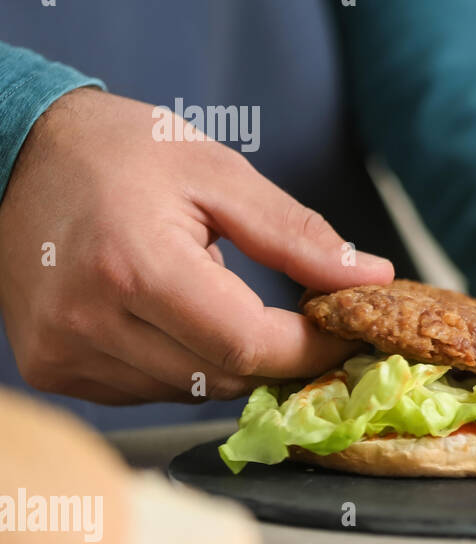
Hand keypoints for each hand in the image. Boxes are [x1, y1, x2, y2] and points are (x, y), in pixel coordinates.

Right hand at [0, 89, 393, 403]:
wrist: (16, 152)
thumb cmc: (122, 152)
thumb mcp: (218, 172)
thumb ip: (297, 234)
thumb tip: (371, 277)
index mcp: (135, 267)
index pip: (248, 345)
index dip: (311, 348)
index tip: (347, 331)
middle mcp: (89, 322)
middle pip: (223, 376)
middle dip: (276, 354)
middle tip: (301, 317)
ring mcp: (64, 352)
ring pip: (189, 391)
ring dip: (227, 359)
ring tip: (217, 297)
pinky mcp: (52, 368)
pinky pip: (148, 390)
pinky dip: (181, 363)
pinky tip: (173, 316)